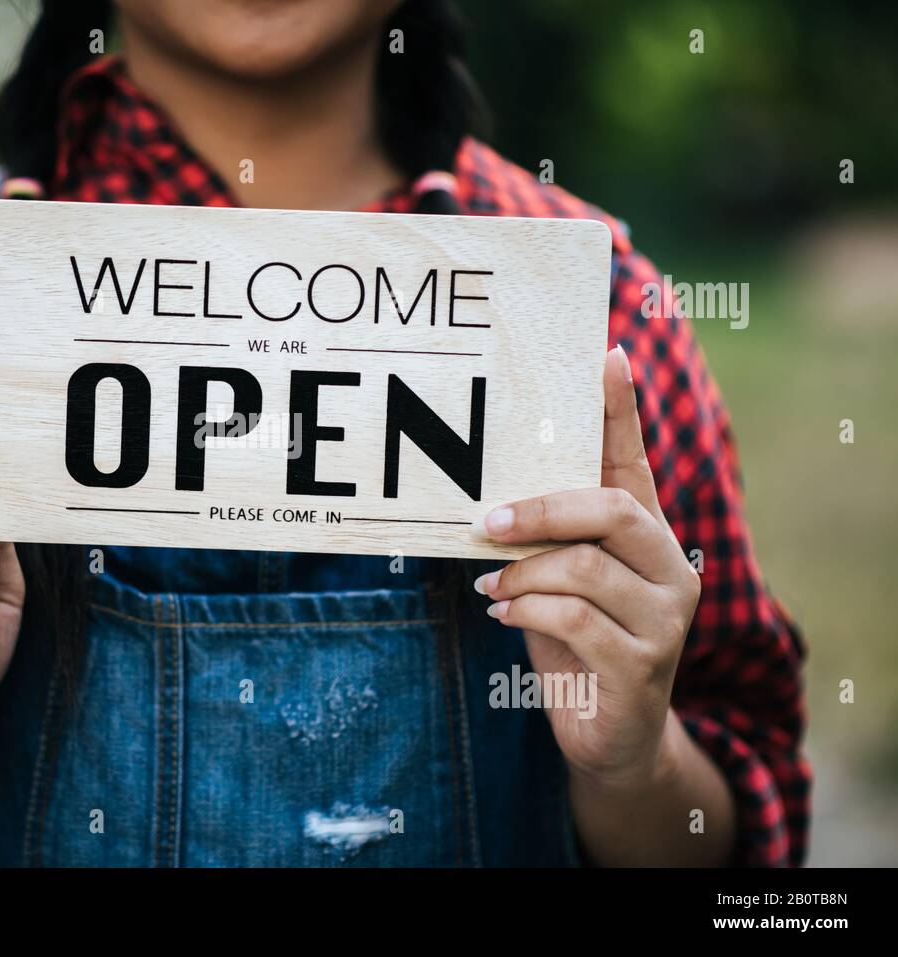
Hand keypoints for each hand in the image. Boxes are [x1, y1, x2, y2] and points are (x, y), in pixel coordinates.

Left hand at [473, 345, 700, 789]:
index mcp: (647, 537)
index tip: (606, 353)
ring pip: (585, 568)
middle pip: (611, 510)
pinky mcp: (644, 665)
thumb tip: (491, 493)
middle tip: (486, 521)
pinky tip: (505, 615)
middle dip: (540, 510)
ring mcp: (666, 618)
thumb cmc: (574, 643)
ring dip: (523, 573)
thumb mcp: (559, 581)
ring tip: (491, 586)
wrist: (606, 735)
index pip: (634, 462)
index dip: (620, 411)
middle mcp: (670, 567)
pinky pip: (577, 621)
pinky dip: (528, 612)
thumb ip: (547, 538)